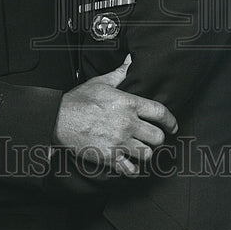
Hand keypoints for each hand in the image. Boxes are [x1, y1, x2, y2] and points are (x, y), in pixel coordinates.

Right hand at [53, 55, 177, 175]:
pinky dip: (132, 168)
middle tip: (150, 137)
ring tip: (139, 149)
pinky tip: (128, 162)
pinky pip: (130, 169)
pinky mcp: (110, 157)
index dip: (170, 121)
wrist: (58, 119)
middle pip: (158, 137)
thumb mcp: (101, 82)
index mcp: (128, 103)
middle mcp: (127, 123)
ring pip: (148, 154)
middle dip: (156, 138)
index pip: (160, 113)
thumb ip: (120, 73)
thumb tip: (131, 60)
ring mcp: (119, 142)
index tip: (172, 126)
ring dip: (145, 152)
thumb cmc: (79, 100)